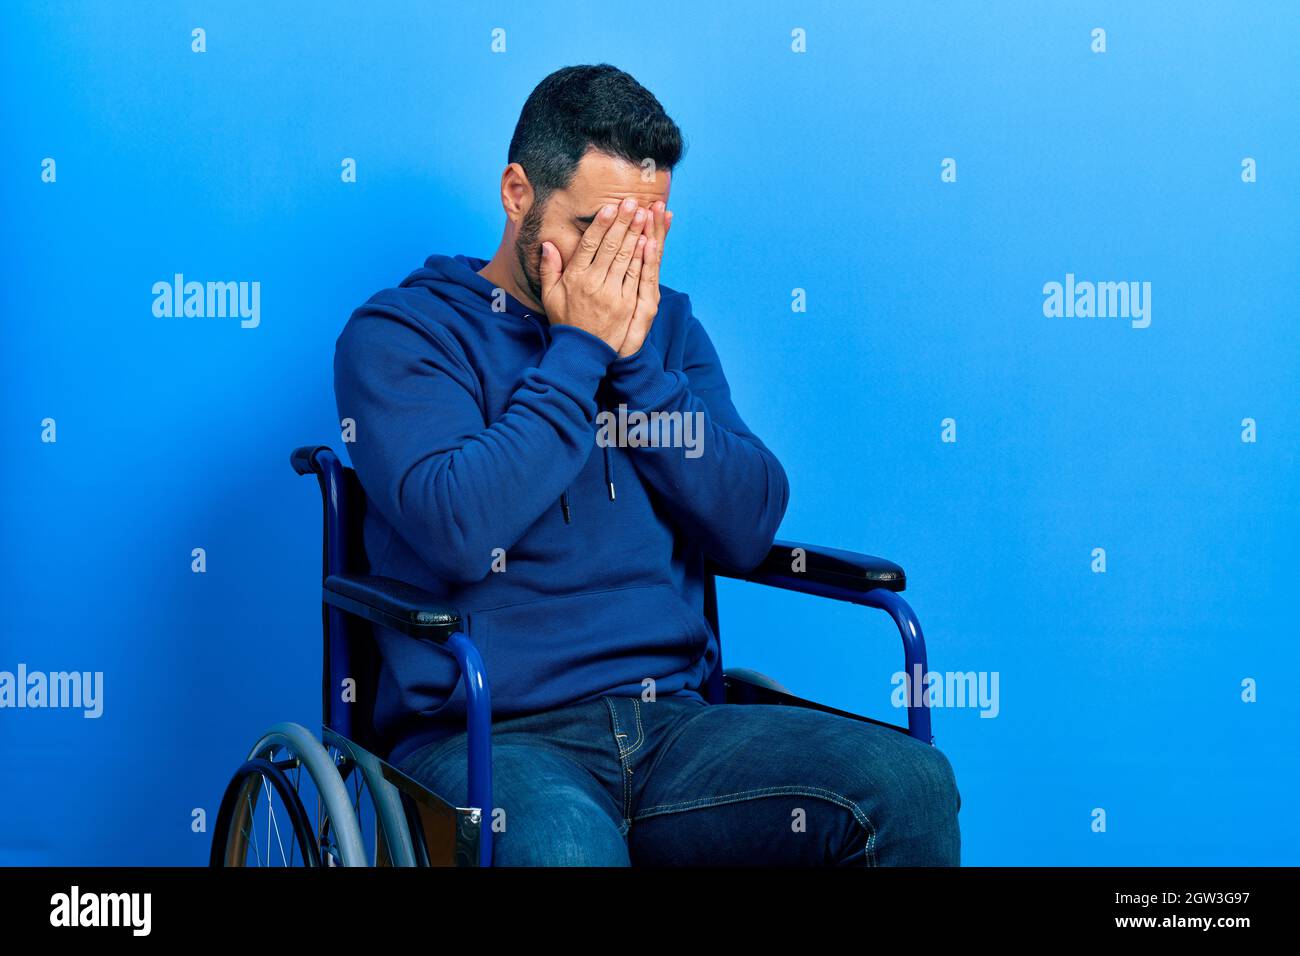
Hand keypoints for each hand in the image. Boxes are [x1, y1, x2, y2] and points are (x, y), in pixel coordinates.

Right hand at [540, 197, 648, 352]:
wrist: (583, 352)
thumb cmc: (566, 321)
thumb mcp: (550, 296)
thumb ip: (549, 269)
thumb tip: (548, 244)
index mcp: (575, 278)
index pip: (589, 245)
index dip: (601, 224)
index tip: (610, 208)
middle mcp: (594, 284)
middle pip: (611, 247)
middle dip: (623, 222)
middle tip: (633, 202)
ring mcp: (612, 294)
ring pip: (626, 258)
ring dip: (636, 234)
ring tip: (644, 214)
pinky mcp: (627, 304)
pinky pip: (636, 276)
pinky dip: (642, 257)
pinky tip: (648, 241)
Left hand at [617, 201, 671, 357]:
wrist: (619, 355)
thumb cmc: (614, 328)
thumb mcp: (619, 300)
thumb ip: (617, 274)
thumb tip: (619, 249)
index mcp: (635, 279)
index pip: (642, 246)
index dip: (649, 226)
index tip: (653, 206)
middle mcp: (643, 283)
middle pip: (649, 247)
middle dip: (652, 224)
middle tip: (658, 201)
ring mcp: (645, 292)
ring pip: (650, 258)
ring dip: (654, 234)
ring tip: (658, 212)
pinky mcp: (645, 305)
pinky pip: (646, 278)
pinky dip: (649, 260)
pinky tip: (650, 243)